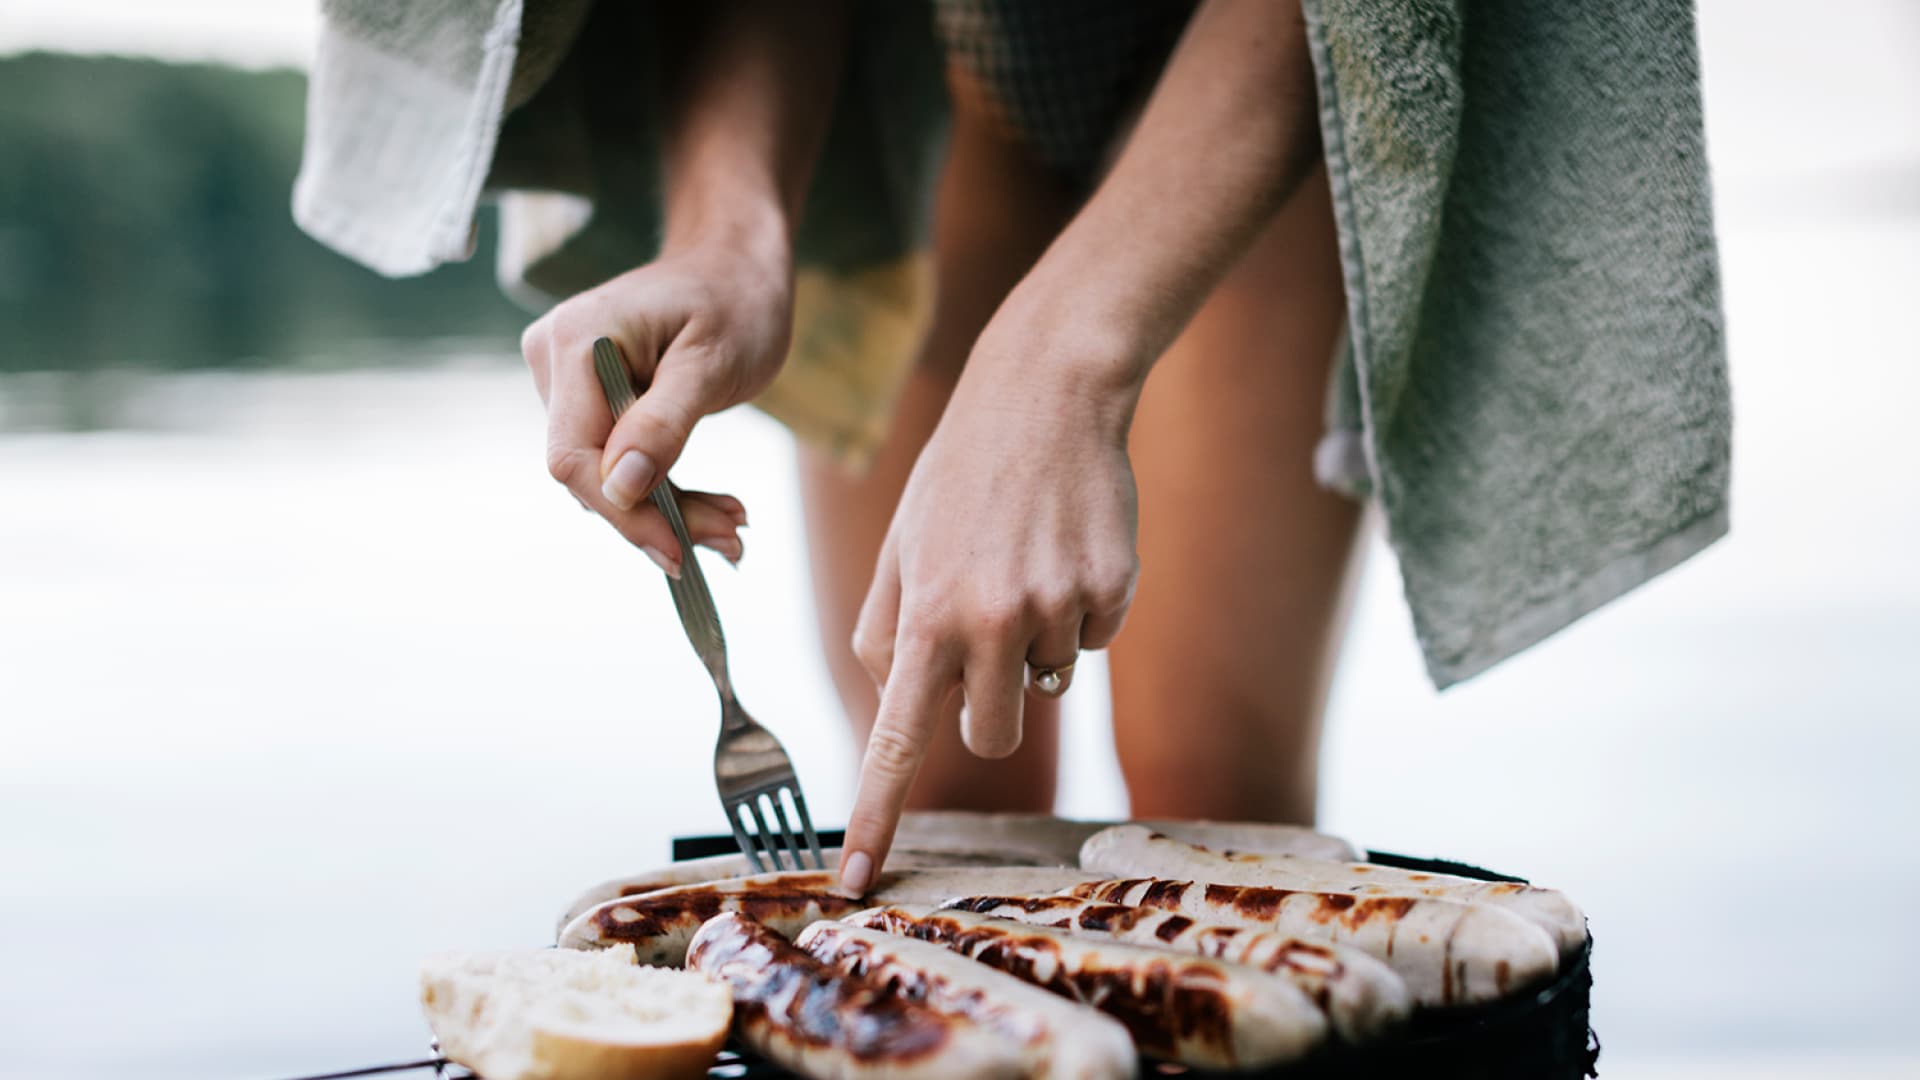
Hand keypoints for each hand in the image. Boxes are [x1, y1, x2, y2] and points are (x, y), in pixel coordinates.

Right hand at [520, 243, 791, 573]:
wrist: (734, 263)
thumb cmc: (734, 299)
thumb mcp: (712, 363)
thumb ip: (664, 423)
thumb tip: (622, 487)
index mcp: (576, 342)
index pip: (574, 456)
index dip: (622, 513)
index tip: (677, 552)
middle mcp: (554, 359)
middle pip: (591, 472)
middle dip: (660, 516)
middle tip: (733, 538)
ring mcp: (566, 380)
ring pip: (607, 475)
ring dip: (671, 510)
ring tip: (734, 524)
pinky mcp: (588, 398)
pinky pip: (618, 460)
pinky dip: (666, 490)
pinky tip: (714, 508)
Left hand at [839, 324, 1142, 892]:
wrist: (1048, 393)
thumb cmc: (959, 475)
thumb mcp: (901, 546)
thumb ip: (888, 636)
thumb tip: (901, 712)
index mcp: (926, 616)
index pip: (898, 741)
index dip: (878, 816)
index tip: (857, 878)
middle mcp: (994, 621)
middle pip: (993, 736)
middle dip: (988, 707)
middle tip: (984, 631)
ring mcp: (1060, 608)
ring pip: (1048, 686)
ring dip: (1035, 648)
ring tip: (1025, 564)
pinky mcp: (1116, 590)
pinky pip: (1095, 641)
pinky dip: (1081, 610)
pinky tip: (1066, 549)